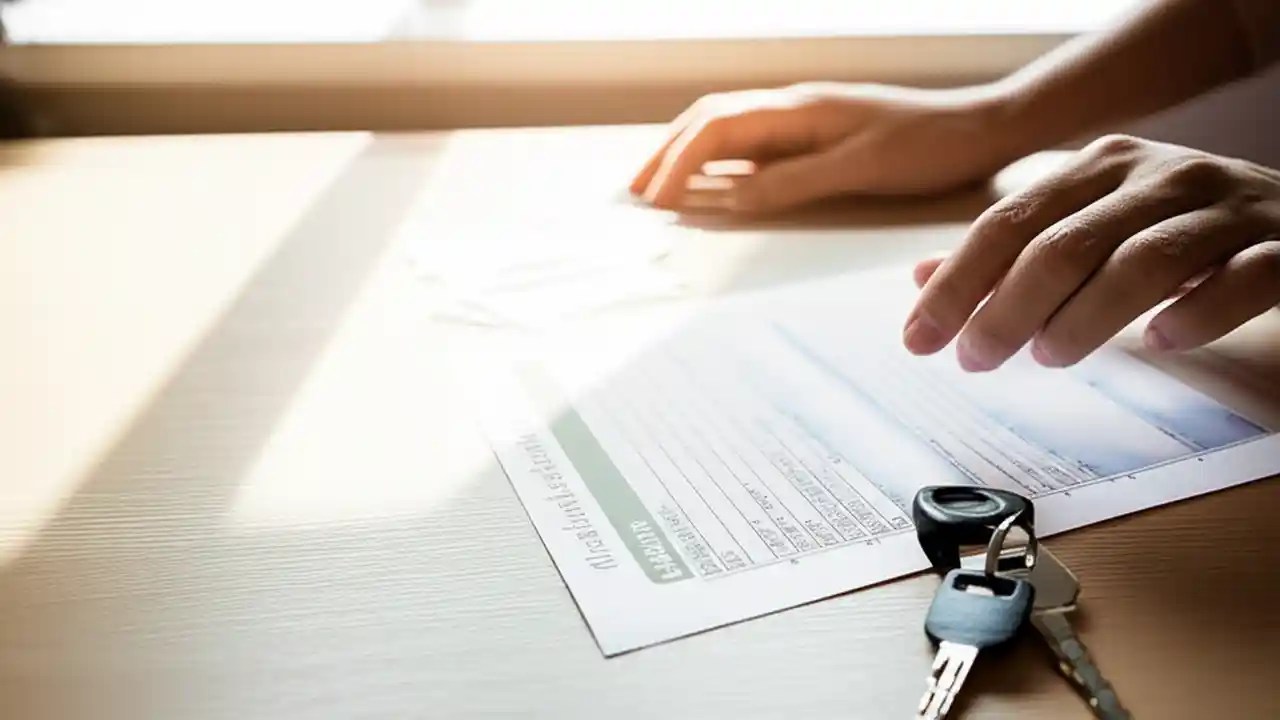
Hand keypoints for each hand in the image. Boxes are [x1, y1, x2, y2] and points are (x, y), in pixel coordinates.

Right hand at [630, 82, 1019, 212]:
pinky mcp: (817, 138)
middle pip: (709, 121)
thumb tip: (729, 199)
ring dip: (687, 156)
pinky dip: (721, 166)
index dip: (679, 163)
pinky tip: (714, 185)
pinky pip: (754, 149)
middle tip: (636, 192)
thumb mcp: (859, 168)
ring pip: (727, 132)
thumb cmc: (928, 146)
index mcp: (797, 108)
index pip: (716, 129)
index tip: (657, 200)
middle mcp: (792, 108)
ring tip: (658, 186)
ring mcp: (803, 122)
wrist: (982, 129)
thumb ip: (792, 181)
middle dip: (667, 154)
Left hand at [904, 134, 1279, 369]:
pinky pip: (1240, 279)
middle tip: (977, 358)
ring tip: (1048, 356)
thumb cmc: (1182, 230)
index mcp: (1104, 167)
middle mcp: (1160, 177)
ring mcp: (1225, 210)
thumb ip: (1017, 251)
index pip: (1010, 222)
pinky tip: (1160, 342)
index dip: (958, 282)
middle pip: (1065, 244)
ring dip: (1085, 317)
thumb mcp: (1095, 226)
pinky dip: (1195, 313)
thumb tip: (923, 277)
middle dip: (1007, 307)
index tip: (920, 337)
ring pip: (1143, 263)